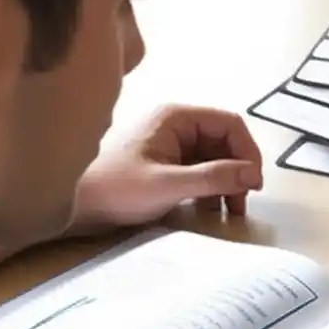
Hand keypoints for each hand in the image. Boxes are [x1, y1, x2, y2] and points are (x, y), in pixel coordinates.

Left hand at [70, 105, 264, 235]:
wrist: (74, 207)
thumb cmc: (116, 190)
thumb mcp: (168, 185)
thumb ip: (213, 178)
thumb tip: (253, 175)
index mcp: (176, 117)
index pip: (230, 124)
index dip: (248, 152)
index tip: (253, 184)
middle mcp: (176, 125)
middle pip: (225, 142)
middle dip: (238, 172)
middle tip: (241, 204)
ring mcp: (170, 144)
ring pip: (215, 158)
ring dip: (227, 183)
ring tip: (228, 211)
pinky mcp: (165, 164)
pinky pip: (200, 171)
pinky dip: (210, 189)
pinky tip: (209, 210)